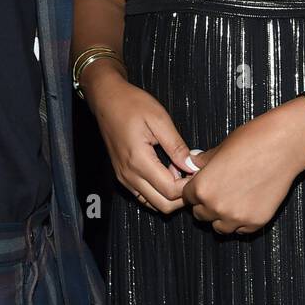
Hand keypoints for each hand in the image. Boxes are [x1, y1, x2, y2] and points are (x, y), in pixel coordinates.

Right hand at [81, 59, 193, 213]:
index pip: (170, 191)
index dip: (188, 187)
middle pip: (162, 205)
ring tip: (180, 173)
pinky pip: (143, 195)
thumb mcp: (159, 119)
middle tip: (192, 176)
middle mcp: (129, 175)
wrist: (106, 99)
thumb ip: (176, 146)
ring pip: (153, 204)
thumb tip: (192, 165)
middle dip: (182, 196)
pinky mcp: (122, 175)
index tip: (199, 173)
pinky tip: (167, 173)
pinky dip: (158, 192)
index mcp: (139, 161)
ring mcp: (124, 177)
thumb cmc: (131, 104)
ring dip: (170, 196)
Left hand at [182, 97, 304, 235]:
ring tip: (233, 200)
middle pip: (200, 214)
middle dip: (206, 204)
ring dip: (222, 217)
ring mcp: (236, 217)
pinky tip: (248, 205)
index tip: (204, 185)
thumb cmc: (251, 141)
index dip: (195, 190)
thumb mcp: (219, 149)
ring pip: (219, 227)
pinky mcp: (256, 222)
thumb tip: (192, 165)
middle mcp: (216, 206)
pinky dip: (242, 221)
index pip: (187, 198)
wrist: (283, 146)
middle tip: (219, 191)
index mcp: (201, 188)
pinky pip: (241, 230)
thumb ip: (203, 163)